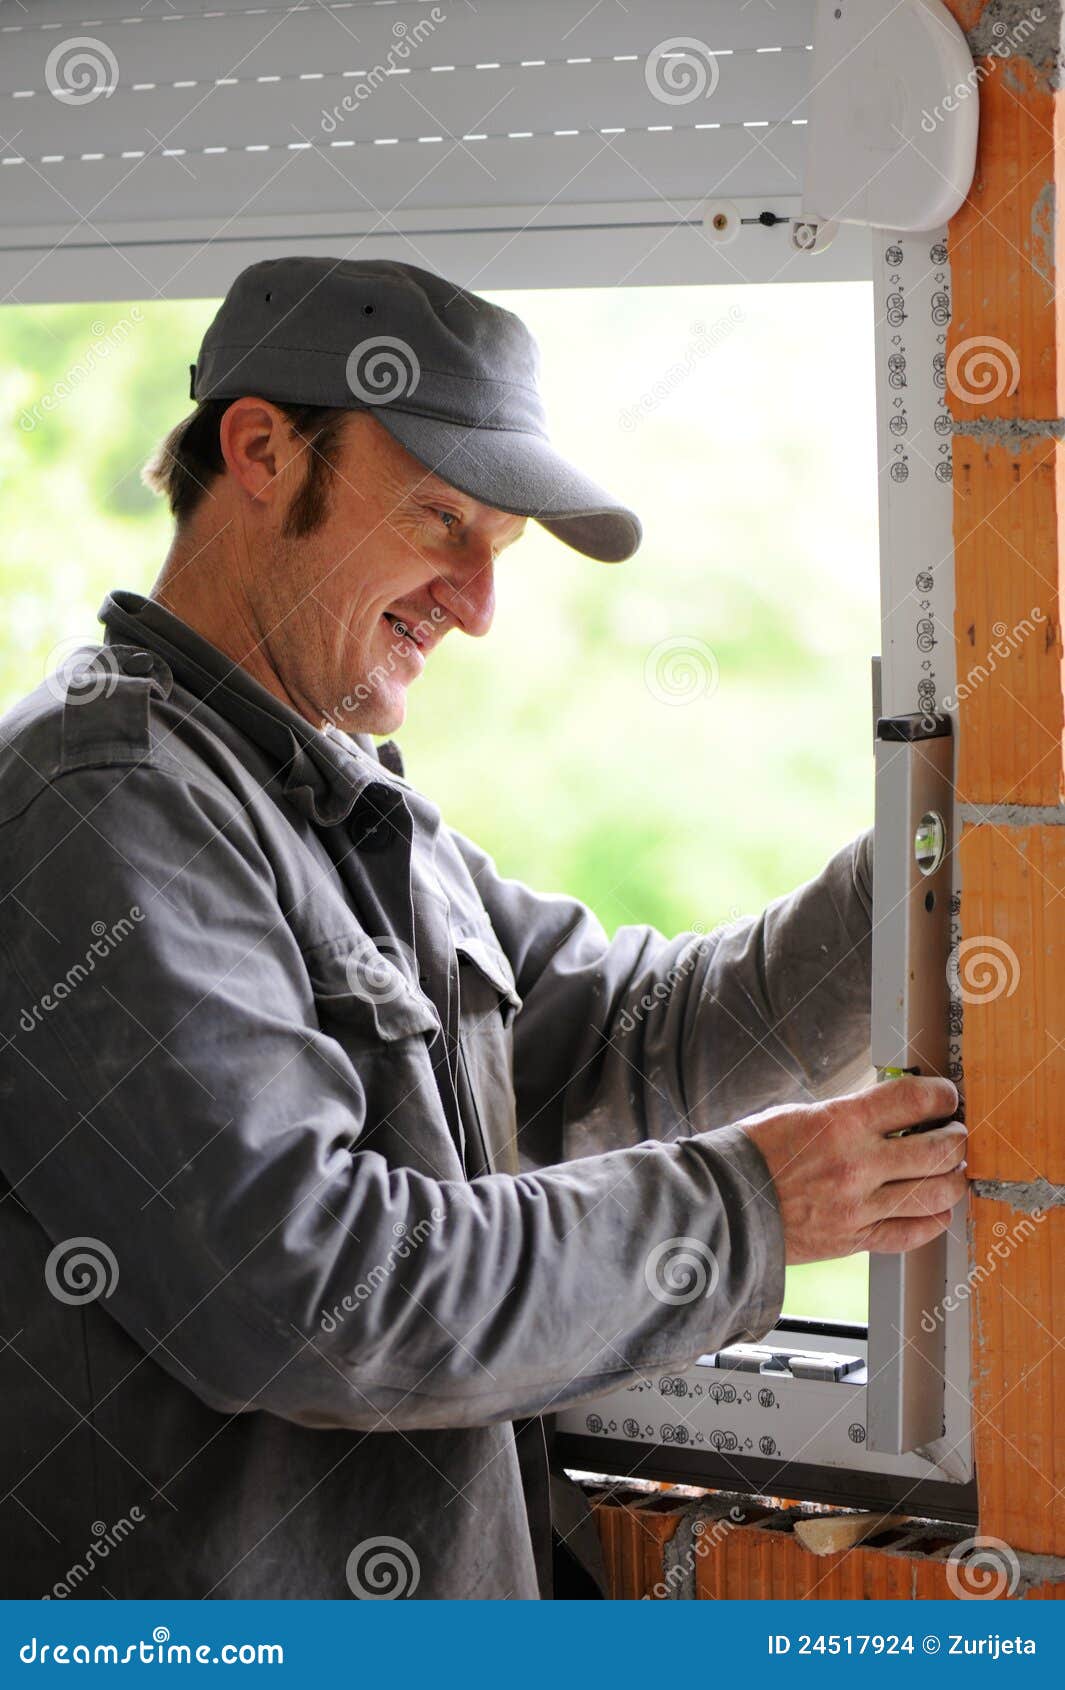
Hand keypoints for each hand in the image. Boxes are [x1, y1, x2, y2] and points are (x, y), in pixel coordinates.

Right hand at [740, 1077, 966, 1263]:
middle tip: (956, 1134)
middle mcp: (857, 1165)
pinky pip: (911, 1233)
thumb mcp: (802, 1113)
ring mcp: (859, 1207)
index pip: (914, 1099)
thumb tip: (890, 1109)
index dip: (940, 1094)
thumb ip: (850, 1113)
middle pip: (938, 1150)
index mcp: (841, 1123)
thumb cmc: (754, 1154)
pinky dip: (933, 1220)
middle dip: (956, 1138)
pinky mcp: (856, 1240)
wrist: (723, 1205)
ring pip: (934, 1194)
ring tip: (952, 1170)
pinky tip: (936, 1209)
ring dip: (953, 1178)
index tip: (945, 1096)